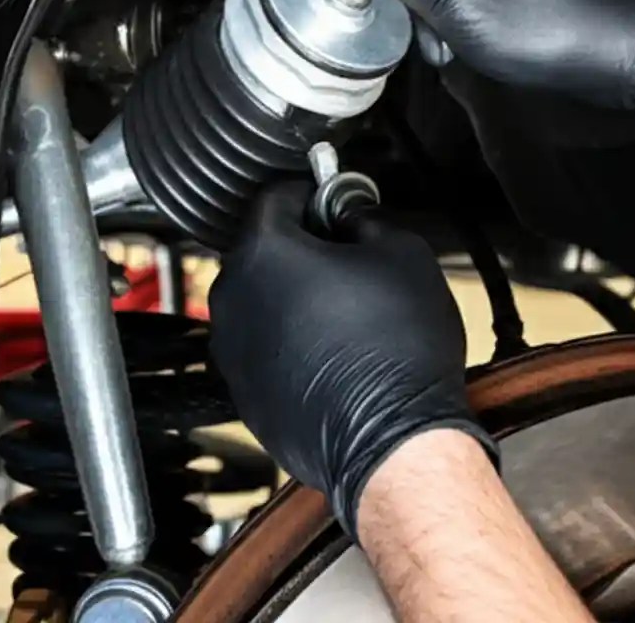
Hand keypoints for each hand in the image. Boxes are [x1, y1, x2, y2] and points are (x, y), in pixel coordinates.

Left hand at [209, 183, 494, 535]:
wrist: (392, 441)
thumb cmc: (398, 353)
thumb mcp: (402, 253)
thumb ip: (364, 218)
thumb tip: (350, 216)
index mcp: (264, 253)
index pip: (276, 196)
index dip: (314, 194)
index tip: (336, 204)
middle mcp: (233, 298)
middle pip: (261, 249)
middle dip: (302, 247)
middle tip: (350, 260)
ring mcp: (233, 350)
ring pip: (260, 301)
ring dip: (293, 297)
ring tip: (348, 313)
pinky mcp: (244, 391)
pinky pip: (263, 348)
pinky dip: (290, 342)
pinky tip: (334, 352)